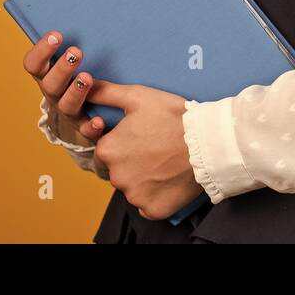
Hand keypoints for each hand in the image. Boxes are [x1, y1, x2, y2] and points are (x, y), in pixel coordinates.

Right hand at [22, 31, 106, 152]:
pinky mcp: (84, 128)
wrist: (88, 114)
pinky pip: (86, 131)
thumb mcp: (74, 61)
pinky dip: (91, 126)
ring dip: (76, 92)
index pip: (33, 64)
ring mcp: (69, 112)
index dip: (41, 51)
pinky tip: (99, 121)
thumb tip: (88, 10)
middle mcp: (54, 94)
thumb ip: (75, 45)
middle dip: (61, 68)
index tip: (56, 35)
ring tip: (87, 78)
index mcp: (47, 76)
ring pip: (67, 105)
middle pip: (50, 84)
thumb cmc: (81, 76)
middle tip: (76, 52)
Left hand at [88, 79, 203, 219]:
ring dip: (144, 179)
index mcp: (108, 150)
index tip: (144, 136)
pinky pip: (148, 204)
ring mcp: (134, 195)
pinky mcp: (152, 209)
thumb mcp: (139, 96)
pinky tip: (170, 180)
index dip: (125, 142)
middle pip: (118, 170)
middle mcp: (115, 176)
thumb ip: (106, 93)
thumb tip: (85, 86)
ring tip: (166, 163)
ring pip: (133, 188)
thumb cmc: (174, 117)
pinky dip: (156, 195)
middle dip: (132, 162)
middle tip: (157, 149)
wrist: (210, 142)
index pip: (106, 150)